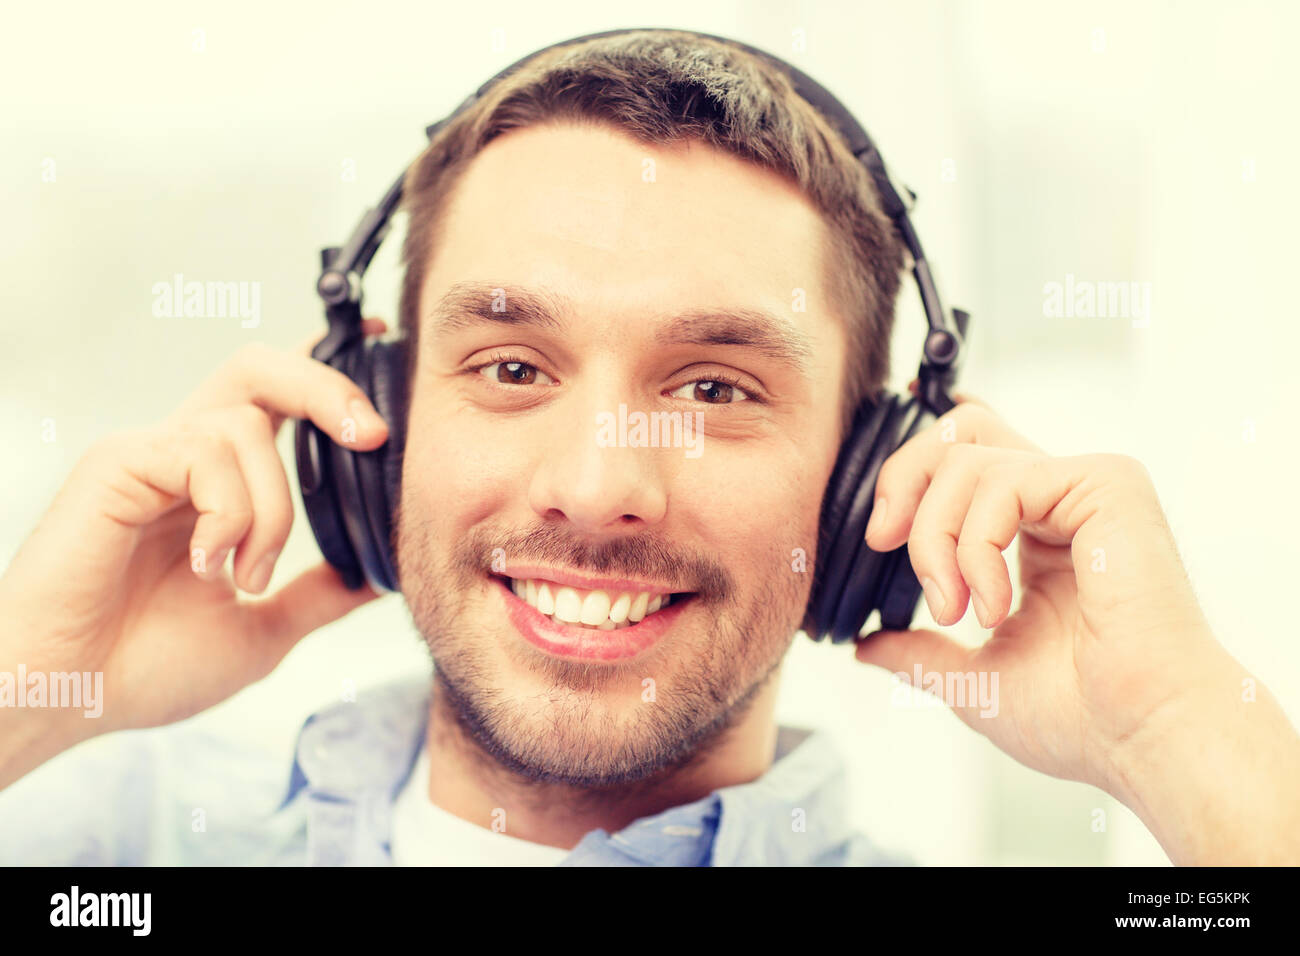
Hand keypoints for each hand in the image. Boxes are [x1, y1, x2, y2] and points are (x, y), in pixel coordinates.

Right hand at [0, 322, 388, 783]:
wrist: (68, 696)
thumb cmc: (143, 667)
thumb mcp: (260, 628)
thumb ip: (318, 594)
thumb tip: (378, 576)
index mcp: (216, 485)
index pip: (276, 402)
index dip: (326, 374)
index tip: (377, 349)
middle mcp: (184, 457)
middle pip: (262, 370)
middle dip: (328, 386)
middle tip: (373, 437)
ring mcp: (150, 455)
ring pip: (249, 426)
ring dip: (272, 510)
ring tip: (246, 576)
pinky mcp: (118, 463)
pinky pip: (204, 454)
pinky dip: (229, 512)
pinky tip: (206, 565)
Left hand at [852, 391, 1230, 799]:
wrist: (1140, 736)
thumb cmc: (1080, 716)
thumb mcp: (972, 677)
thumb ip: (918, 649)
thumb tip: (866, 644)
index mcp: (1035, 534)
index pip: (961, 462)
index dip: (907, 482)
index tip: (877, 541)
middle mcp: (1061, 502)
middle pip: (961, 431)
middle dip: (903, 479)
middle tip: (884, 541)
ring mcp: (1086, 488)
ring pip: (967, 459)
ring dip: (937, 539)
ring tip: (956, 610)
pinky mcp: (1108, 485)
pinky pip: (1005, 480)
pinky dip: (976, 544)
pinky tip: (994, 606)